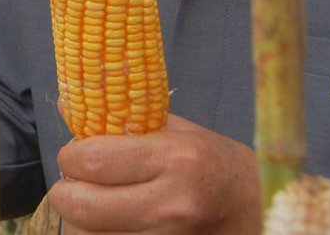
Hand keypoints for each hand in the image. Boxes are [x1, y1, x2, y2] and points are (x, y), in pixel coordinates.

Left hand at [50, 114, 262, 233]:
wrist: (262, 213)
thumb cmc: (218, 168)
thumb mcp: (180, 132)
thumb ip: (125, 120)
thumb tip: (68, 106)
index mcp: (176, 159)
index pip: (91, 160)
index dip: (70, 157)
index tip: (75, 155)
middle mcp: (172, 205)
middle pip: (81, 205)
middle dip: (67, 192)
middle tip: (76, 184)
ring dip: (81, 222)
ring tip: (96, 206)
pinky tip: (112, 225)